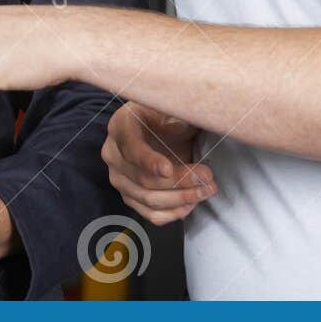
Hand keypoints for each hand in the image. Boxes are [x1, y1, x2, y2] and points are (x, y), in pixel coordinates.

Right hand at [102, 101, 216, 224]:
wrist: (158, 129)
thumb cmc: (165, 115)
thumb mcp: (170, 107)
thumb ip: (176, 115)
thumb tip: (185, 123)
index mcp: (120, 126)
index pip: (131, 148)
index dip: (148, 161)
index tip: (168, 169)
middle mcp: (113, 154)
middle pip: (143, 179)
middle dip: (180, 182)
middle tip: (207, 177)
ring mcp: (119, 178)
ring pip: (149, 199)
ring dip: (181, 199)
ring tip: (207, 189)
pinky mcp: (130, 197)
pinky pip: (151, 214)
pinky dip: (173, 213)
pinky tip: (191, 203)